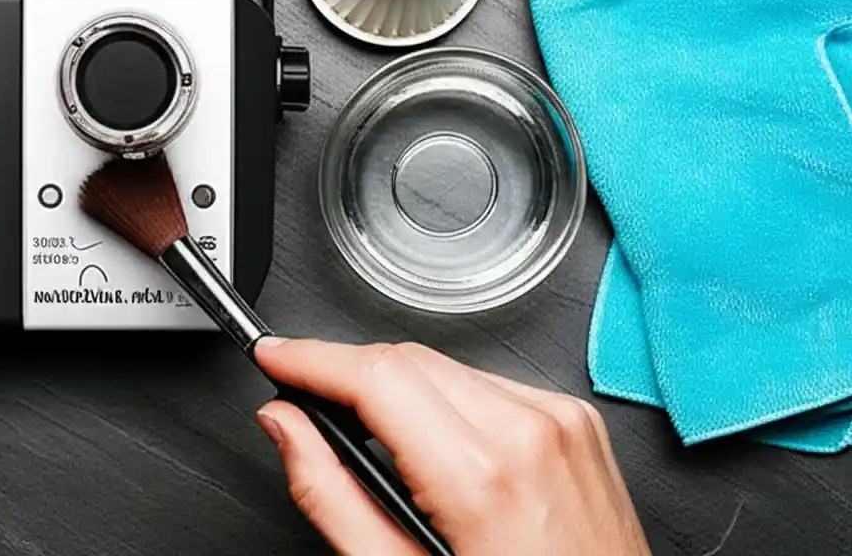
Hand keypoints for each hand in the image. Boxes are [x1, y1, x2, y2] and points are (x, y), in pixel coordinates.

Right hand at [253, 338, 648, 555]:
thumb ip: (331, 496)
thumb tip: (287, 427)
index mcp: (483, 474)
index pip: (375, 375)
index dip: (310, 359)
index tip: (274, 355)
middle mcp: (530, 430)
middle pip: (407, 362)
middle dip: (348, 375)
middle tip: (309, 406)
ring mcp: (561, 421)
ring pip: (446, 368)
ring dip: (400, 392)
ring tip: (382, 449)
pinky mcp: (577, 421)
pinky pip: (490, 385)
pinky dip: (451, 405)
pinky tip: (442, 453)